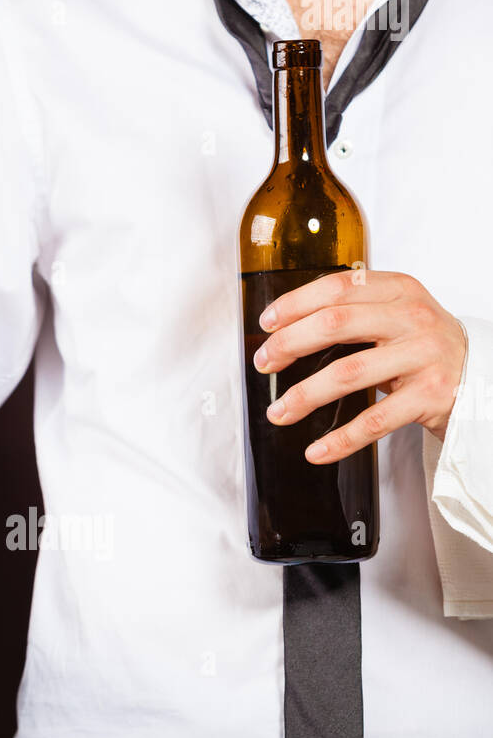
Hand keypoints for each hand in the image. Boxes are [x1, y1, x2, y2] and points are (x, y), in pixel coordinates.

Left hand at [255, 271, 467, 461]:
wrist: (482, 378)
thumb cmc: (426, 348)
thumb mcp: (398, 316)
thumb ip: (356, 311)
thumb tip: (289, 328)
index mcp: (399, 290)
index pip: (339, 287)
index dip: (296, 304)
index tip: (268, 323)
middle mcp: (411, 318)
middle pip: (335, 324)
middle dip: (290, 345)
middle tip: (265, 364)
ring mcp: (422, 357)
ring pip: (347, 373)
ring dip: (304, 396)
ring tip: (280, 412)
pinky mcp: (429, 397)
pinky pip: (374, 421)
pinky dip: (340, 440)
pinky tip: (317, 451)